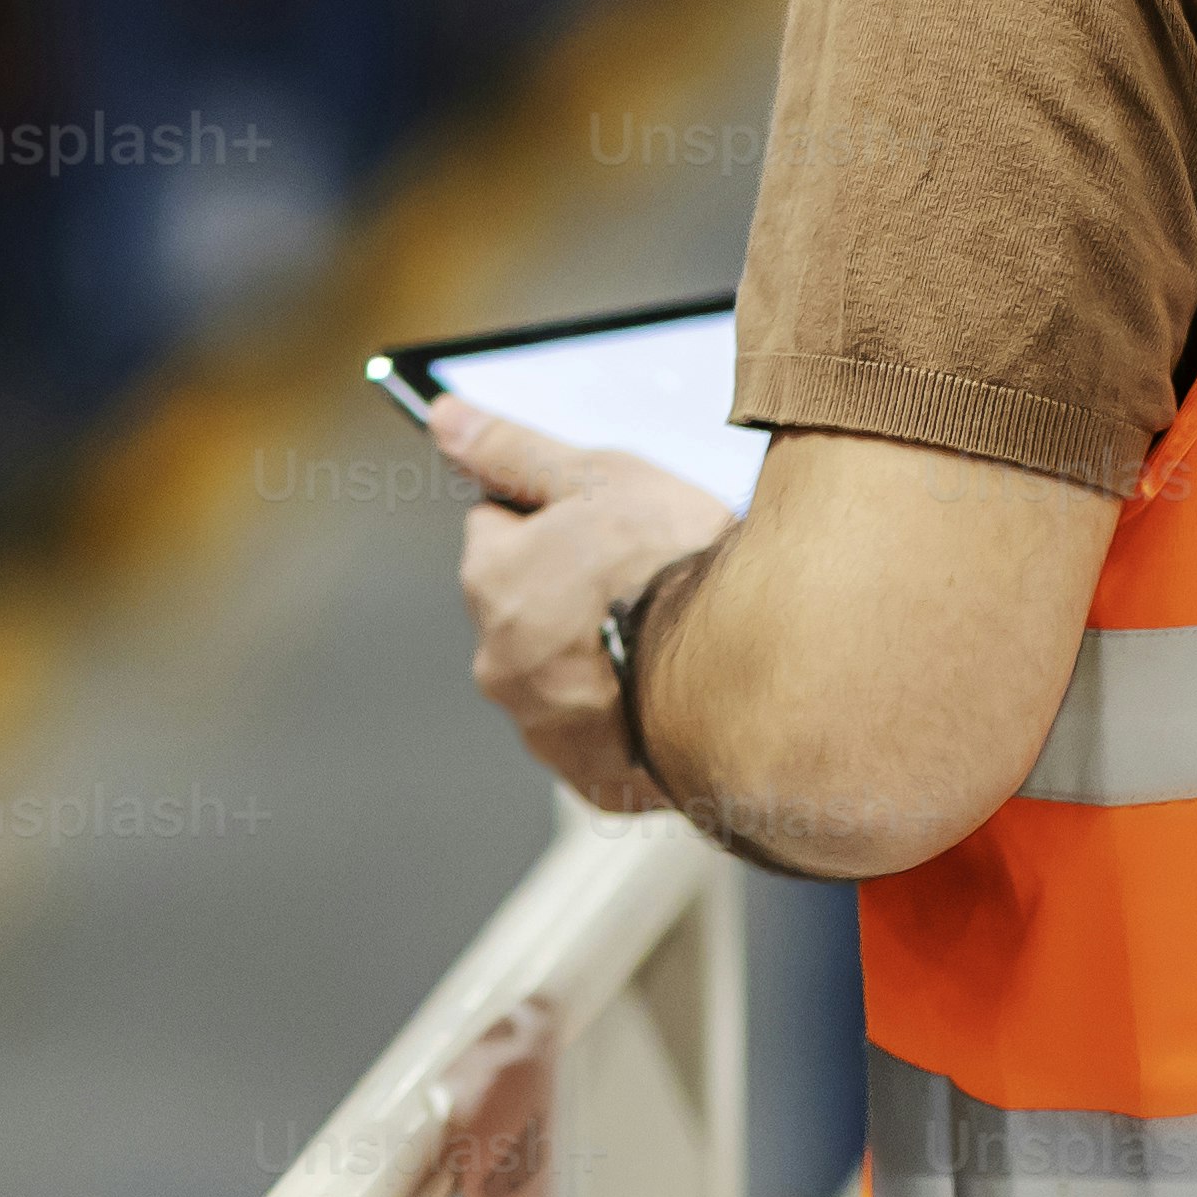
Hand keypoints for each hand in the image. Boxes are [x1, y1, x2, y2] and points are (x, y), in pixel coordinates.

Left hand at [434, 398, 734, 817]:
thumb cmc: (674, 562)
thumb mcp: (598, 477)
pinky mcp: (596, 779)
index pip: (494, 527)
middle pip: (524, 606)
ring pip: (560, 674)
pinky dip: (628, 714)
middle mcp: (499, 663)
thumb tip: (442, 417)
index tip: (598, 520)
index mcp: (493, 583)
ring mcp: (545, 730)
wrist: (754, 666)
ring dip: (598, 657)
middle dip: (567, 591)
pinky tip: (673, 688)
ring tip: (667, 634)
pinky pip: (601, 736)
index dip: (549, 516)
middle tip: (641, 576)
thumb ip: (514, 451)